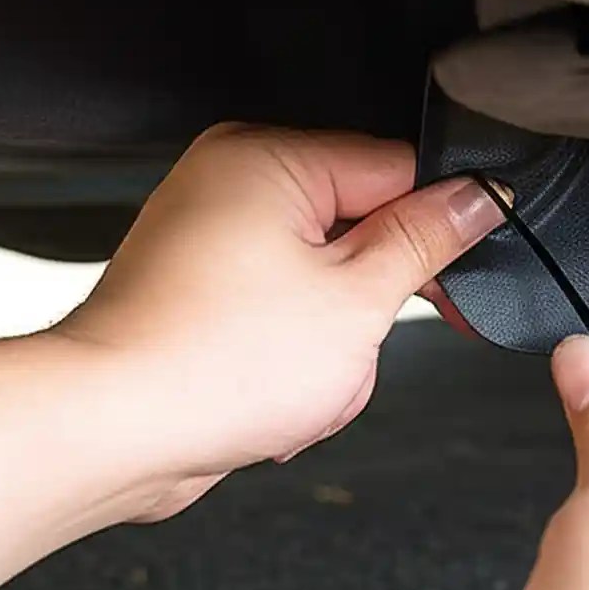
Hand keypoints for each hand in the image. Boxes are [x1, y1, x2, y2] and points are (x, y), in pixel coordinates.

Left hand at [54, 124, 505, 518]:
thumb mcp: (355, 299)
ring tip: (302, 380)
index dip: (438, 227)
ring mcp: (212, 239)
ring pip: (326, 284)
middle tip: (357, 344)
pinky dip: (293, 357)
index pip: (395, 168)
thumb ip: (426, 240)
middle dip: (370, 303)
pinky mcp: (203, 292)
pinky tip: (273, 395)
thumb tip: (476, 198)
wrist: (112, 431)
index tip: (459, 273)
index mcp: (269, 158)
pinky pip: (283, 312)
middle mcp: (232, 184)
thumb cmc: (210, 364)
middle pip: (360, 228)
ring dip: (333, 344)